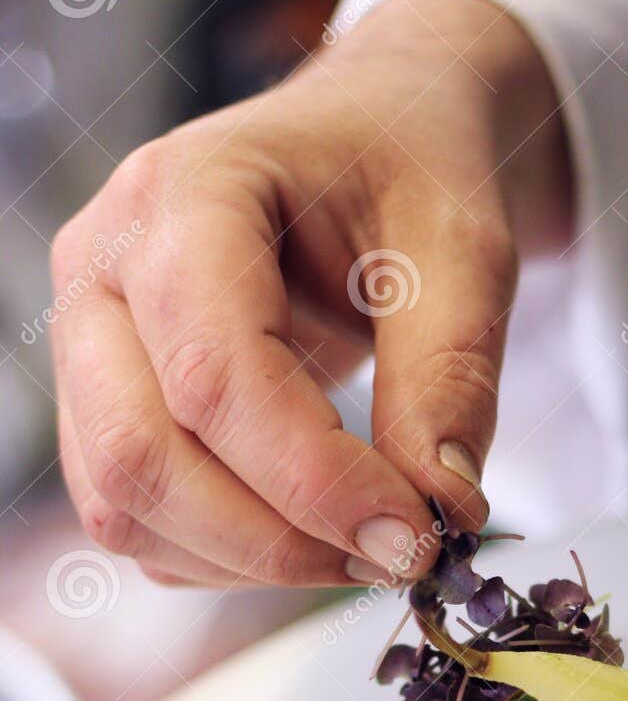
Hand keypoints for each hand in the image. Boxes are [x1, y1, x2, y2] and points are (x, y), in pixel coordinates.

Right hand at [50, 0, 570, 586]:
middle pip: (141, 455)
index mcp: (184, 194)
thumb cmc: (410, 170)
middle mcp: (104, 267)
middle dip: (278, 540)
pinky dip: (228, 560)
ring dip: (253, 561)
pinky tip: (315, 533)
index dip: (315, 480)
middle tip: (396, 557)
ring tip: (367, 547)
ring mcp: (88, 343)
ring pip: (126, 507)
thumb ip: (451, 379)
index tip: (415, 535)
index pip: (215, 374)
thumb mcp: (464, 251)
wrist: (373, 139)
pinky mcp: (104, 408)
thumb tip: (439, 511)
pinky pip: (138, 524)